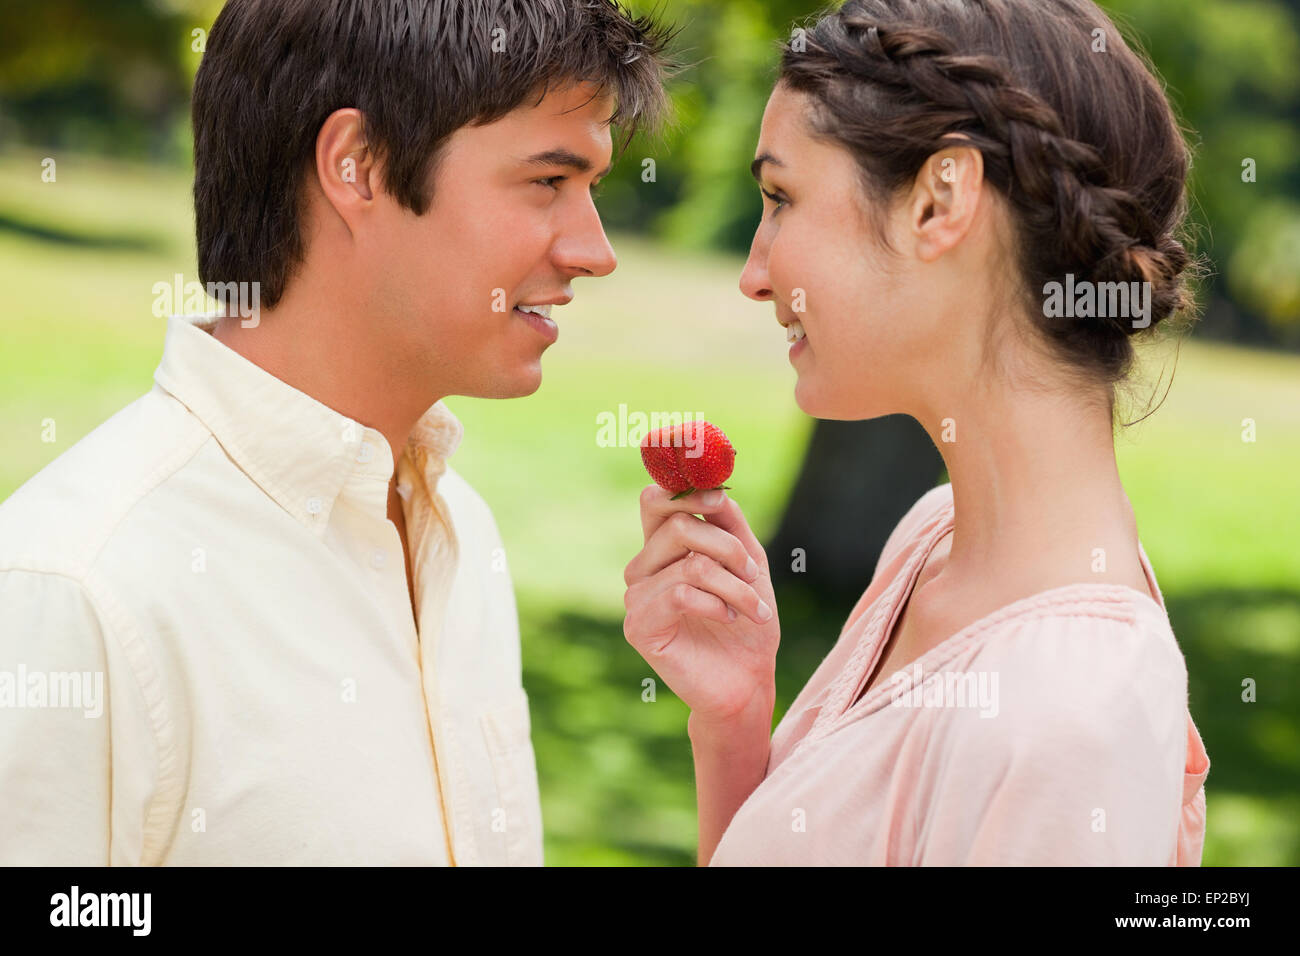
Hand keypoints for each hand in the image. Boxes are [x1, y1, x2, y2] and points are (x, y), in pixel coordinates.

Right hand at [623, 484, 779, 726]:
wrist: (747, 681)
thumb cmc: (747, 623)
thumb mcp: (748, 565)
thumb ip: (731, 526)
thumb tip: (717, 492)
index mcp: (662, 548)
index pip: (655, 502)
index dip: (686, 494)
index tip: (720, 502)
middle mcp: (643, 569)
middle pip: (678, 527)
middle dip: (729, 548)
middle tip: (752, 574)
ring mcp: (636, 598)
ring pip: (690, 565)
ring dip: (735, 586)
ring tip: (754, 609)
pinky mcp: (639, 627)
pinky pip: (680, 594)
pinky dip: (717, 605)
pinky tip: (729, 620)